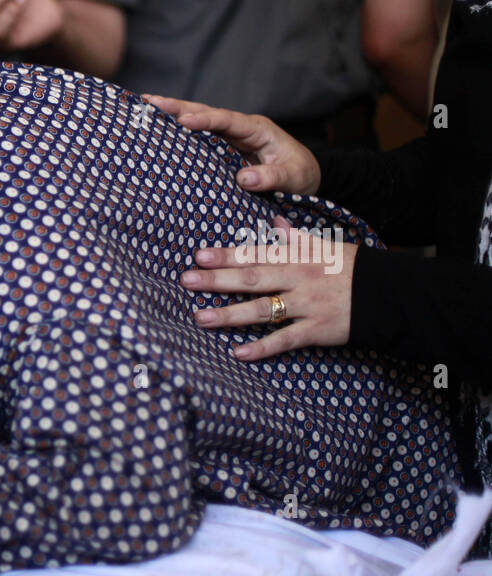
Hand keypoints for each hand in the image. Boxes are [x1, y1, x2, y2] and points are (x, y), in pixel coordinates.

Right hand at [143, 95, 321, 195]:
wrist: (304, 180)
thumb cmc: (301, 176)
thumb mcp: (294, 178)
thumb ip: (272, 177)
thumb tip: (243, 178)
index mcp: (257, 129)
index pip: (228, 120)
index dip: (206, 120)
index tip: (184, 121)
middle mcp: (240, 129)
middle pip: (205, 112)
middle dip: (178, 107)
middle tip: (149, 101)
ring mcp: (229, 138)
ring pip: (197, 122)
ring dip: (172, 116)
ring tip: (143, 108)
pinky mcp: (221, 149)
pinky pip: (197, 140)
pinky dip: (176, 134)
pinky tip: (156, 132)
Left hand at [182, 216, 356, 361]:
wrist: (389, 293)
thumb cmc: (352, 269)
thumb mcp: (327, 247)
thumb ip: (297, 238)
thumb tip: (275, 222)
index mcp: (298, 258)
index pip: (256, 255)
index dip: (226, 255)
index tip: (199, 255)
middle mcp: (298, 280)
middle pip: (252, 279)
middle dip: (217, 280)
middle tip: (186, 281)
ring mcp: (306, 306)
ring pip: (262, 310)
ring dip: (229, 315)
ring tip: (199, 318)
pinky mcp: (316, 330)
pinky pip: (285, 340)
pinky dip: (262, 348)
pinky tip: (238, 353)